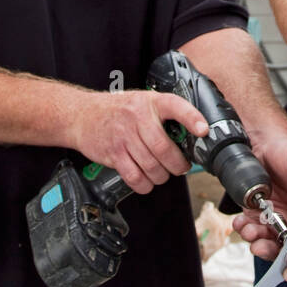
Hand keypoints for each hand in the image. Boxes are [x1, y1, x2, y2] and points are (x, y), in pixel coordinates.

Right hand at [67, 89, 208, 194]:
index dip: (191, 118)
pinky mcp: (113, 153)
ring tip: (163, 174)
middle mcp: (138, 117)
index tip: (204, 130)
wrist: (83, 115)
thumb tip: (191, 137)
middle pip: (164, 148)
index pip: (175, 106)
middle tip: (180, 167)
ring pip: (151, 166)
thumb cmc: (119, 110)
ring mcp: (124, 136)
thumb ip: (164, 115)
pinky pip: (134, 176)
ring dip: (162, 176)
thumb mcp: (143, 102)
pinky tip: (147, 181)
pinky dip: (145, 184)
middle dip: (177, 164)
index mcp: (151, 102)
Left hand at [233, 132, 286, 260]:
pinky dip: (244, 228)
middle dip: (270, 247)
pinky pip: (250, 228)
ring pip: (266, 239)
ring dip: (256, 238)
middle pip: (285, 243)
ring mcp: (273, 216)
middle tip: (260, 243)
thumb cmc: (285, 148)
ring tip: (249, 229)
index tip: (284, 245)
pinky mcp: (256, 213)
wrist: (261, 142)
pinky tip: (241, 221)